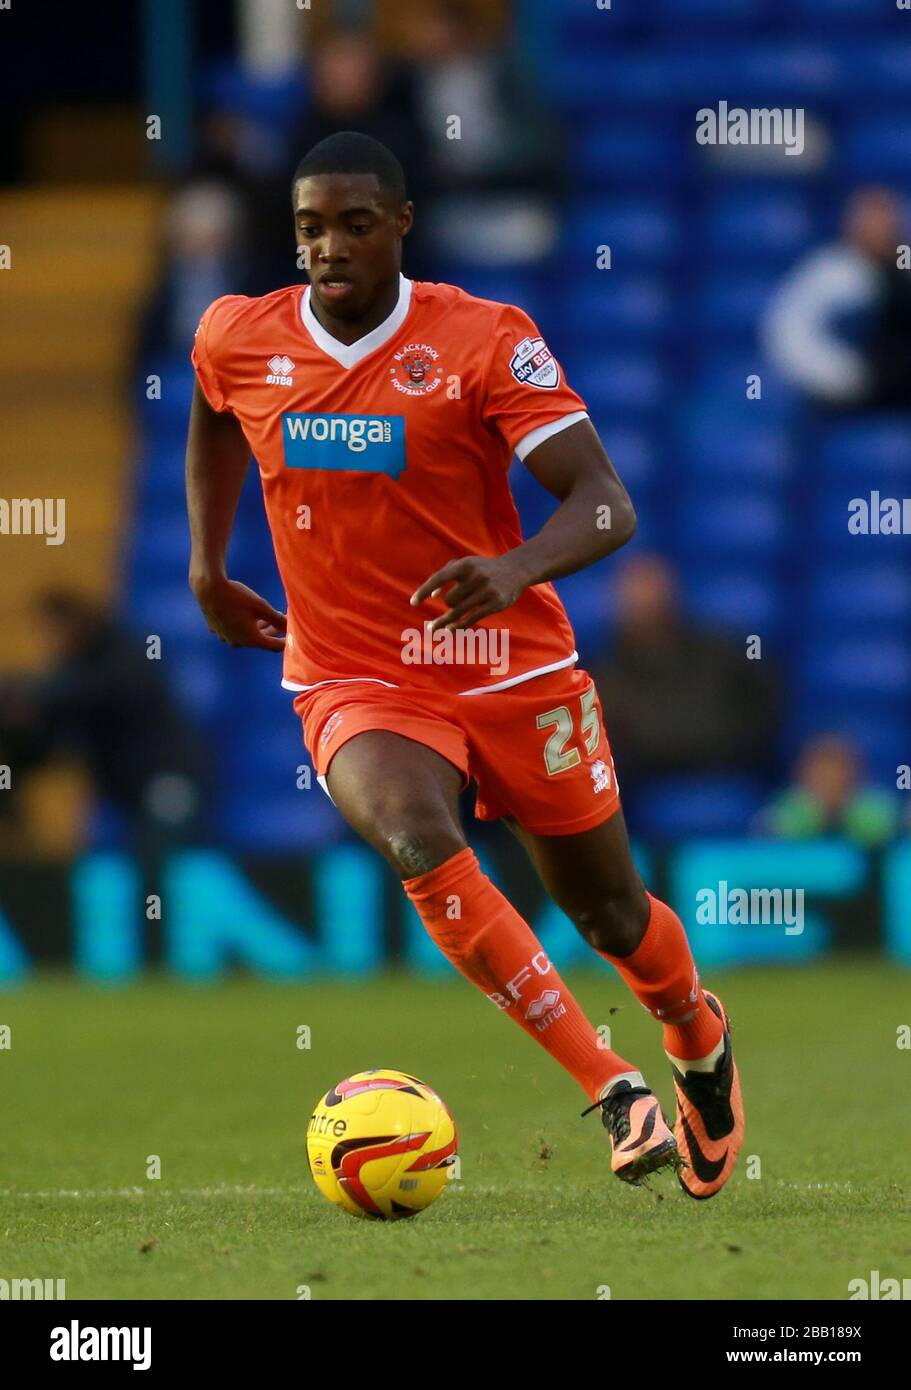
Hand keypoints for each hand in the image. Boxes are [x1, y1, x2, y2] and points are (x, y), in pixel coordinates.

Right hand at [190, 574, 285, 650]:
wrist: (208, 589)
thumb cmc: (237, 597)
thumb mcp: (261, 606)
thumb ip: (277, 619)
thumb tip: (291, 626)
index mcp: (251, 640)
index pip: (274, 646)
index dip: (286, 641)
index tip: (295, 637)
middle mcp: (238, 642)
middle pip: (260, 640)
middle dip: (273, 632)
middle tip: (282, 621)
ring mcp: (225, 637)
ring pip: (247, 635)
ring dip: (259, 627)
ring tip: (267, 616)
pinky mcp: (216, 629)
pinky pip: (234, 630)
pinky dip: (243, 624)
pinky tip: (245, 614)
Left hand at [410, 553, 530, 632]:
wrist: (515, 570)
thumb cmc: (483, 568)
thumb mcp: (465, 564)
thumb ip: (445, 574)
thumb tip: (431, 595)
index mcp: (465, 565)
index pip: (439, 578)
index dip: (424, 591)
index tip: (413, 603)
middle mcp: (475, 577)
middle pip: (449, 600)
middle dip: (448, 604)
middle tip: (450, 605)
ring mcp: (486, 591)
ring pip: (458, 611)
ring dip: (445, 621)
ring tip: (433, 628)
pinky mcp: (495, 604)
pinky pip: (471, 619)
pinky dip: (458, 626)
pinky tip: (449, 630)